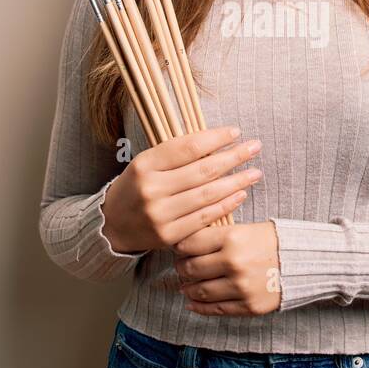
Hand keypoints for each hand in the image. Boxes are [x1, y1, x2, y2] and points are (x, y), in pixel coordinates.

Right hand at [101, 126, 263, 254]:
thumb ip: (176, 154)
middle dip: (233, 157)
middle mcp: (151, 189)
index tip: (236, 132)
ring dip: (236, 182)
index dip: (215, 138)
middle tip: (255, 147)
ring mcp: (160, 214)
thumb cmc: (136, 187)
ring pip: (207, 195)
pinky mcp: (169, 235)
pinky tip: (241, 194)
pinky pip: (205, 218)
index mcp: (145, 165)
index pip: (187, 147)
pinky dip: (226, 205)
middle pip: (202, 170)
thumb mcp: (147, 164)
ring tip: (255, 172)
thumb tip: (216, 141)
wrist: (113, 224)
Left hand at [173, 219, 281, 315]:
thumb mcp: (245, 228)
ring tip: (186, 286)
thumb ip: (216, 235)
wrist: (305, 262)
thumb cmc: (273, 241)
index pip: (190, 243)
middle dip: (181, 268)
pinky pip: (215, 309)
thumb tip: (185, 243)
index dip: (179, 247)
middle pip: (191, 268)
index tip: (178, 249)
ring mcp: (241, 286)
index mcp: (232, 238)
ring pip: (200, 291)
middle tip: (180, 267)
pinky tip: (192, 303)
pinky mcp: (249, 306)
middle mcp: (234, 262)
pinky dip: (199, 307)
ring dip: (188, 289)